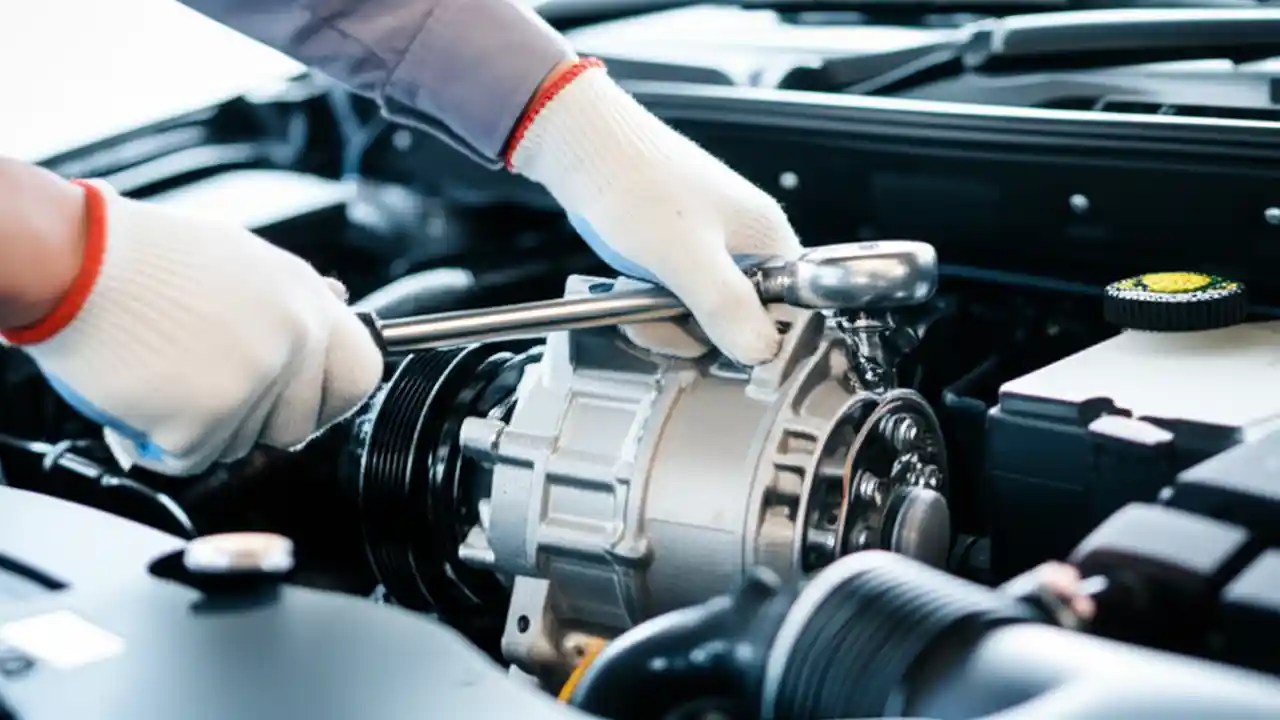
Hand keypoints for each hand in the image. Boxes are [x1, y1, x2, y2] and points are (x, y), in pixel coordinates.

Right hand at [0, 181, 382, 475]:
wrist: (77, 262)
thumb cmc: (145, 260)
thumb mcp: (243, 259)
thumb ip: (293, 297)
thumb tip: (338, 307)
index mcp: (306, 299)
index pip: (362, 374)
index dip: (331, 399)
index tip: (302, 403)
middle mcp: (293, 338)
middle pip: (299, 425)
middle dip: (254, 420)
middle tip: (205, 385)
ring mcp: (255, 379)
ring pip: (244, 445)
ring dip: (204, 428)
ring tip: (167, 373)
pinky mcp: (208, 416)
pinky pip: (194, 460)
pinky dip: (163, 443)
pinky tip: (145, 396)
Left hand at [507, 59, 802, 365]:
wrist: (581, 144)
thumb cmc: (638, 184)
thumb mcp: (684, 254)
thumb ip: (726, 305)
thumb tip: (764, 352)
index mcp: (768, 238)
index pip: (791, 310)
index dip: (757, 339)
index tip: (716, 345)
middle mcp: (746, 244)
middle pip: (741, 322)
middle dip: (694, 331)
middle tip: (658, 315)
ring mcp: (710, 248)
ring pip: (701, 317)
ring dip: (663, 321)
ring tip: (635, 303)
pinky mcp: (676, 253)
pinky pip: (674, 300)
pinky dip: (649, 307)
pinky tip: (628, 294)